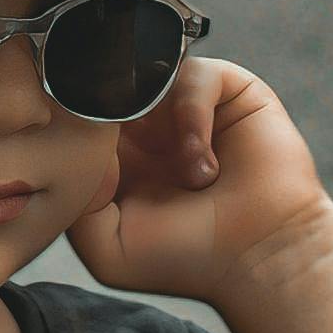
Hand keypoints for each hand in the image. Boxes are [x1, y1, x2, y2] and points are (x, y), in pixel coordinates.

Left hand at [70, 54, 332, 320]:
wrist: (260, 258)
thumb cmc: (186, 258)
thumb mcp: (105, 245)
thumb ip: (74, 198)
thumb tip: (84, 145)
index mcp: (115, 152)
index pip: (77, 111)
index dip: (72, 122)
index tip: (81, 149)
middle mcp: (148, 123)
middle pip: (108, 83)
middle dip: (108, 109)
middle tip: (120, 147)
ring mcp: (186, 105)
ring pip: (147, 74)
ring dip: (155, 119)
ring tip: (182, 175)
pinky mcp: (229, 91)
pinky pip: (194, 74)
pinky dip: (192, 115)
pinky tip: (204, 164)